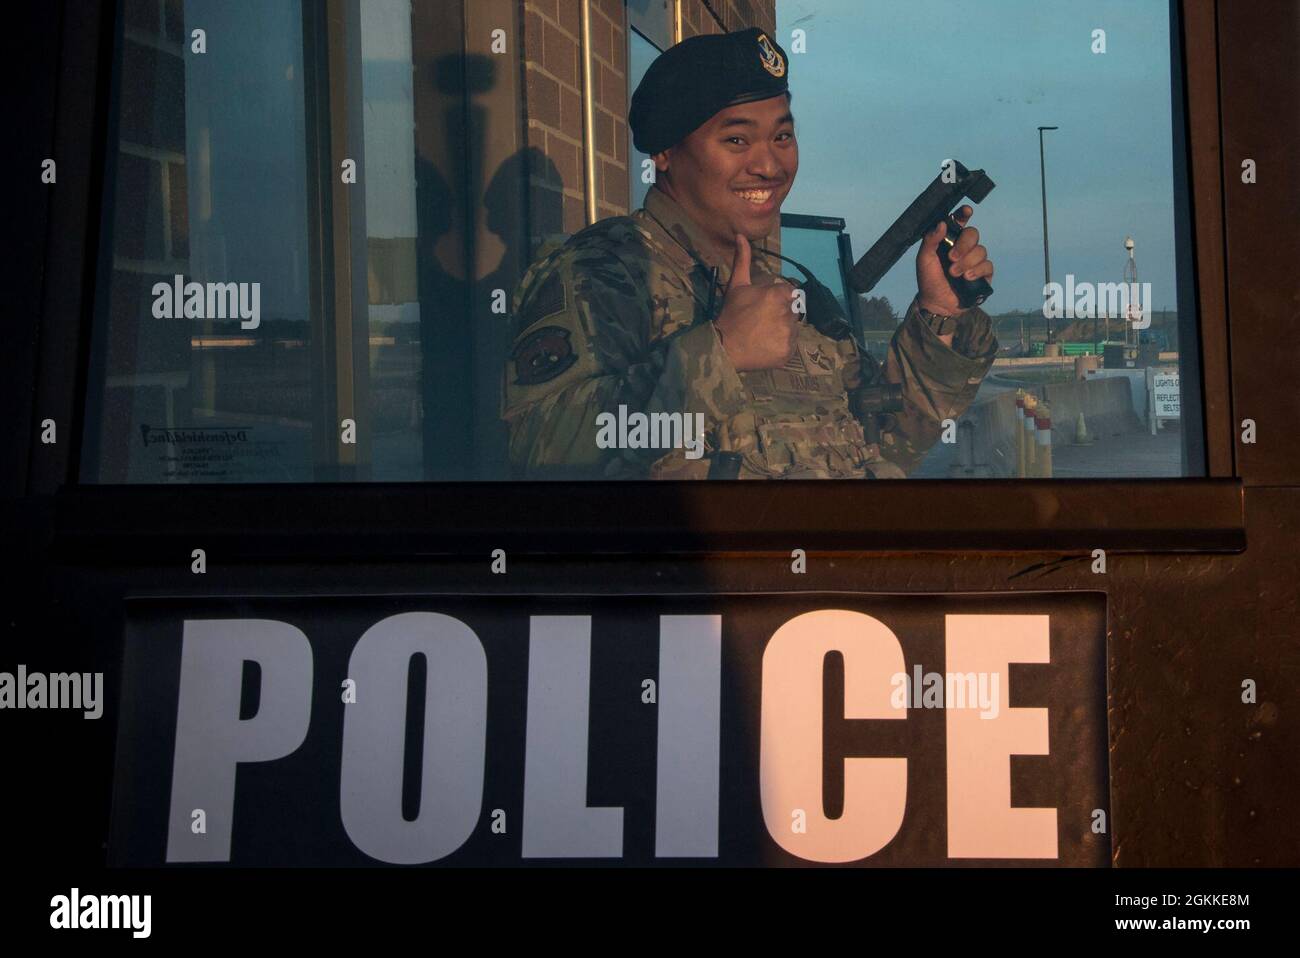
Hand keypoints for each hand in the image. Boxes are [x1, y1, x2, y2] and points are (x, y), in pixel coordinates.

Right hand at [714, 234, 800, 370]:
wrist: (724, 347)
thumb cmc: (731, 314)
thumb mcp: (737, 285)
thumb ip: (743, 260)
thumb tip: (741, 235)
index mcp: (779, 294)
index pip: (790, 292)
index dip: (778, 298)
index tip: (764, 306)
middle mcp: (788, 312)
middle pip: (793, 310)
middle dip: (781, 313)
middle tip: (762, 321)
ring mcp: (790, 334)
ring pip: (793, 327)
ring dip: (782, 329)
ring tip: (764, 334)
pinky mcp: (789, 351)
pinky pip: (791, 344)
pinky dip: (781, 345)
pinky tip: (766, 345)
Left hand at [915, 205, 994, 316]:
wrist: (937, 304)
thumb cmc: (929, 280)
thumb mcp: (924, 259)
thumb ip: (930, 240)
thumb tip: (942, 223)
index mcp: (950, 241)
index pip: (960, 222)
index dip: (964, 214)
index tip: (967, 211)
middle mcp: (964, 248)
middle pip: (973, 234)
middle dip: (963, 245)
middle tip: (951, 258)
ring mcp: (975, 260)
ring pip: (981, 250)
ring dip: (967, 262)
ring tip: (954, 274)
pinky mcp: (984, 274)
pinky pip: (988, 265)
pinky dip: (977, 270)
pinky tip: (967, 278)